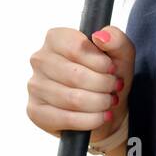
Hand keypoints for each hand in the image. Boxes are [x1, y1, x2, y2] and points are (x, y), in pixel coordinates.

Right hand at [26, 25, 132, 146]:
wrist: (105, 107)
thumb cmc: (108, 76)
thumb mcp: (120, 54)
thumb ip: (116, 39)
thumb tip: (100, 36)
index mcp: (55, 38)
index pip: (77, 48)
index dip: (101, 62)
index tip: (112, 69)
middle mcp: (39, 59)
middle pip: (76, 75)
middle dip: (103, 85)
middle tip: (114, 88)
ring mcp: (35, 86)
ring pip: (73, 99)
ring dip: (99, 103)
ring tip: (108, 101)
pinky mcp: (36, 112)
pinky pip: (66, 119)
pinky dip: (91, 120)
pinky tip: (101, 116)